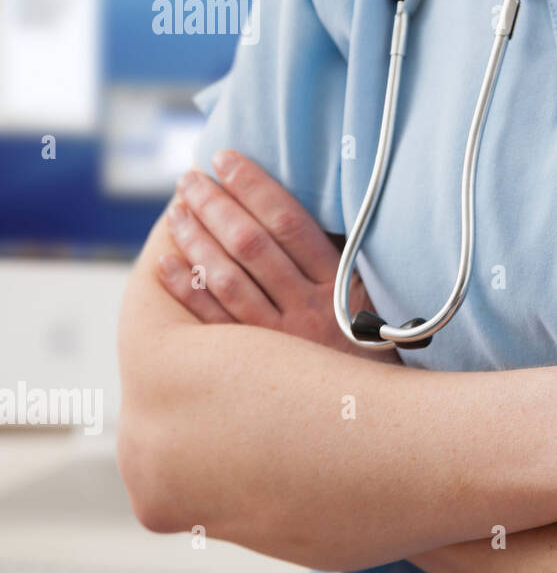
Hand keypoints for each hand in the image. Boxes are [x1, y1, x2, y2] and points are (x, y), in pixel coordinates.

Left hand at [156, 149, 388, 358]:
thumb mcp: (372, 298)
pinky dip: (187, 289)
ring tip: (176, 211)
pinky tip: (167, 262)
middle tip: (188, 179)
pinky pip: (213, 322)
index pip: (289, 223)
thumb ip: (344, 259)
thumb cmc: (374, 347)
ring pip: (227, 279)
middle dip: (215, 205)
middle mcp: (308, 307)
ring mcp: (279, 338)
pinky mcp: (255, 366)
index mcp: (338, 283)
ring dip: (196, 240)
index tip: (226, 159)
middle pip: (251, 245)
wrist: (370, 413)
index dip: (255, 187)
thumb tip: (309, 209)